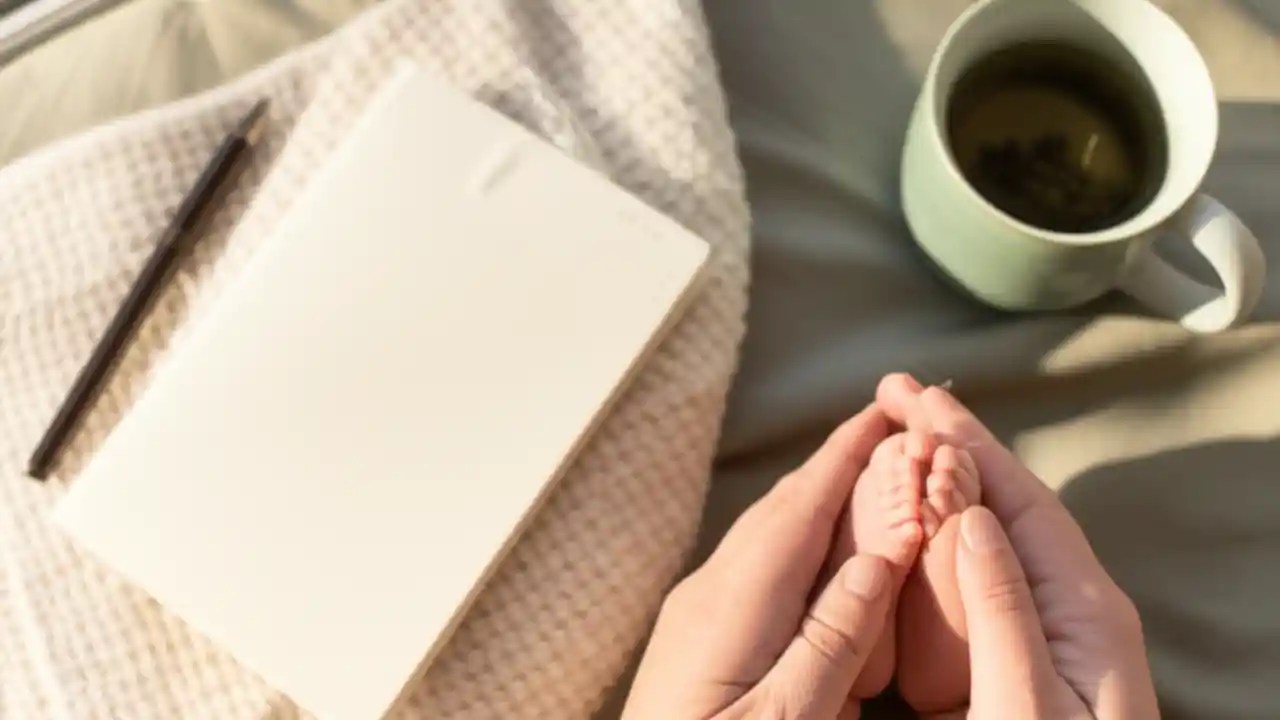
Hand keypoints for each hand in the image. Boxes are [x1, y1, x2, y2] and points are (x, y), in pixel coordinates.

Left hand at [623, 406, 898, 718]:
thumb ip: (833, 640)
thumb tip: (877, 558)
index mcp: (731, 604)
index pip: (798, 508)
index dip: (844, 456)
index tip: (887, 410)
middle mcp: (706, 592)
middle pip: (781, 511)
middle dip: (836, 466)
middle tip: (892, 433)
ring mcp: (695, 612)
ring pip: (766, 536)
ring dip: (817, 501)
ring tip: (868, 478)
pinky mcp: (695, 636)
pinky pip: (756, 567)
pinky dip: (799, 543)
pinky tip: (824, 557)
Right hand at [876, 374, 1159, 718]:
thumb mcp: (1027, 703)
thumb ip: (1001, 608)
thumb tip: (966, 514)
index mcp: (1082, 609)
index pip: (1018, 499)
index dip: (965, 439)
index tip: (913, 394)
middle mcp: (1062, 609)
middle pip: (997, 505)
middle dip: (944, 444)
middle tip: (891, 395)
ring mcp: (1032, 636)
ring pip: (976, 544)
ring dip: (930, 489)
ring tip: (883, 443)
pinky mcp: (1002, 666)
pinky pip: (960, 591)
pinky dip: (921, 551)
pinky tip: (890, 533)